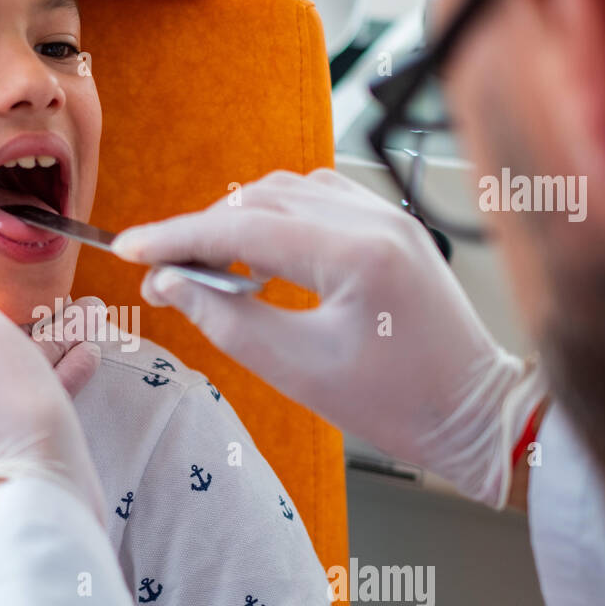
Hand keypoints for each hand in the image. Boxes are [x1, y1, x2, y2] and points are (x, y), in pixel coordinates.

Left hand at [0, 254, 107, 524]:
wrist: (35, 496)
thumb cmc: (4, 407)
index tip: (21, 280)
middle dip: (33, 317)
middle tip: (76, 298)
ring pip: (18, 369)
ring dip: (56, 341)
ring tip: (95, 317)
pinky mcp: (11, 448)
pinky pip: (34, 400)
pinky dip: (60, 376)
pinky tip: (89, 357)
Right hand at [110, 168, 544, 508]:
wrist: (475, 414)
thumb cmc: (396, 405)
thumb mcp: (298, 370)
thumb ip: (225, 320)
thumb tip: (167, 283)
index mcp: (357, 253)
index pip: (243, 226)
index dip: (176, 237)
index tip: (128, 248)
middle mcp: (375, 218)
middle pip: (261, 199)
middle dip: (203, 230)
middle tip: (162, 271)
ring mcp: (388, 215)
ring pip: (287, 191)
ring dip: (238, 219)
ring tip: (205, 265)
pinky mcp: (391, 225)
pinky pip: (318, 199)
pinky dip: (275, 217)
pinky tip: (256, 253)